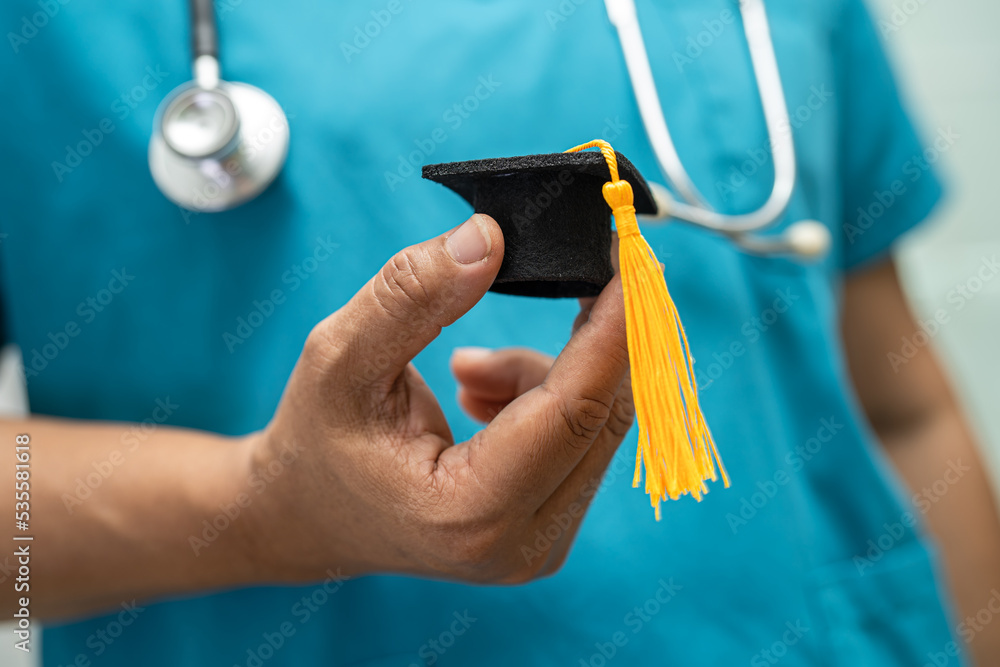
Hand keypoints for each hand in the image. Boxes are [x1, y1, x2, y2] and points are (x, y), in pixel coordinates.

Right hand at [247, 214, 633, 583]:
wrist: (308, 518)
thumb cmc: (315, 442)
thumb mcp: (340, 357)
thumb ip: (412, 296)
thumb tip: (491, 238)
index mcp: (471, 512)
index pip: (574, 409)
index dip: (611, 328)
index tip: (631, 257)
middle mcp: (525, 545)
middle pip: (604, 415)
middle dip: (597, 332)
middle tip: (578, 264)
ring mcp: (544, 545)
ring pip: (598, 422)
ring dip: (548, 369)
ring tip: (465, 370)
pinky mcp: (551, 527)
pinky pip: (583, 438)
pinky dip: (545, 396)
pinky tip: (481, 398)